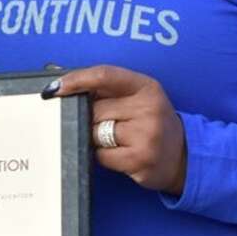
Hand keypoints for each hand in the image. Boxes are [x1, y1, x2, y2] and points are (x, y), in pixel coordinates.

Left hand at [42, 65, 186, 193]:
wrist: (182, 156)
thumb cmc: (150, 122)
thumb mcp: (137, 97)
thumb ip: (105, 89)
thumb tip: (59, 85)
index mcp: (145, 86)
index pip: (104, 75)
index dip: (76, 79)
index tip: (54, 88)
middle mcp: (148, 107)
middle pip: (95, 109)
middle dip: (90, 118)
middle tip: (106, 125)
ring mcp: (146, 134)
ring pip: (95, 133)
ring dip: (96, 138)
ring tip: (117, 140)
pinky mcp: (140, 159)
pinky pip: (100, 155)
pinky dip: (101, 156)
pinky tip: (118, 154)